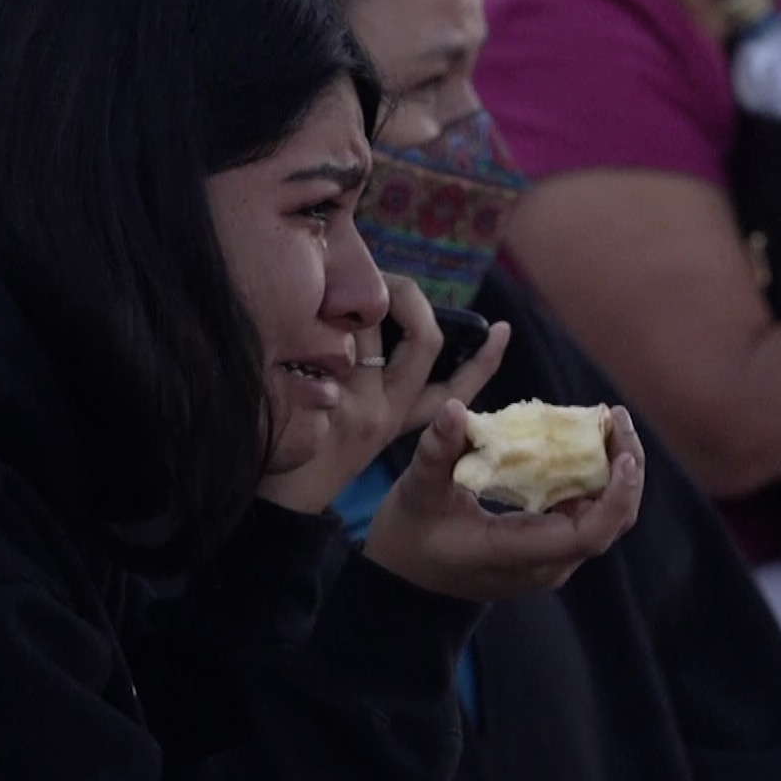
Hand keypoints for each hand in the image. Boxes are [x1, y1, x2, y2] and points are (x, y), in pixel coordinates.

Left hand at [257, 275, 507, 513]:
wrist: (277, 500)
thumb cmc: (313, 453)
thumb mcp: (361, 425)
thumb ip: (379, 383)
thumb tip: (383, 320)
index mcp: (402, 418)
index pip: (459, 388)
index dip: (487, 359)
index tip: (503, 329)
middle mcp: (387, 411)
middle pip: (425, 338)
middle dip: (404, 295)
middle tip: (378, 280)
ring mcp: (356, 405)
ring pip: (367, 328)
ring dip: (351, 298)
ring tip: (328, 288)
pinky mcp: (320, 400)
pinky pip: (324, 339)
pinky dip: (311, 317)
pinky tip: (294, 312)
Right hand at [363, 401, 645, 599]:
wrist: (407, 583)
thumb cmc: (409, 538)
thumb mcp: (416, 492)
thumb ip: (438, 451)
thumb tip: (454, 408)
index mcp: (516, 553)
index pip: (588, 534)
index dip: (615, 495)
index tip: (622, 454)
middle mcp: (544, 564)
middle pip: (610, 524)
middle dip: (625, 470)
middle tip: (616, 418)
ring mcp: (550, 561)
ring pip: (604, 520)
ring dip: (613, 472)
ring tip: (607, 424)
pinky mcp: (548, 550)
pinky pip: (586, 516)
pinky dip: (594, 481)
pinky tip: (584, 445)